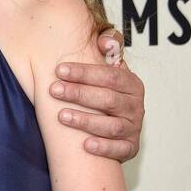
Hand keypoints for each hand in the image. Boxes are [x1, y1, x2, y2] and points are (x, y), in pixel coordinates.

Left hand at [50, 28, 144, 161]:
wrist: (119, 127)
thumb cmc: (107, 94)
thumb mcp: (109, 72)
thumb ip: (108, 52)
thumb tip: (105, 42)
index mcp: (131, 84)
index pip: (109, 75)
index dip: (84, 72)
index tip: (59, 70)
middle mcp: (135, 105)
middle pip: (108, 98)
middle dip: (79, 93)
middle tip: (54, 90)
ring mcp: (133, 127)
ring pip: (111, 125)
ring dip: (86, 120)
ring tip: (62, 116)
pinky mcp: (130, 147)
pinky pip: (119, 149)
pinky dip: (103, 147)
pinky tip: (85, 145)